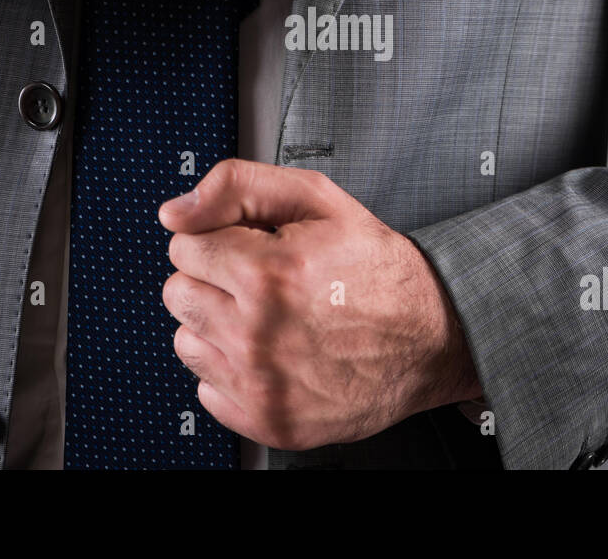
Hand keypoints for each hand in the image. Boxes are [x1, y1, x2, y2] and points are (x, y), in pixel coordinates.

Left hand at [158, 159, 481, 449]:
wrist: (432, 335)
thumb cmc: (375, 267)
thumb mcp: (317, 200)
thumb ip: (237, 187)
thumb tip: (174, 212)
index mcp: (267, 275)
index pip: (184, 244)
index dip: (220, 237)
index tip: (254, 246)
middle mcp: (258, 335)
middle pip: (178, 292)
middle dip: (212, 278)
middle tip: (262, 280)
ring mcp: (262, 385)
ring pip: (186, 340)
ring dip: (217, 324)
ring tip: (269, 317)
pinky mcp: (269, 421)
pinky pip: (206, 388)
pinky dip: (232, 370)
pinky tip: (273, 353)